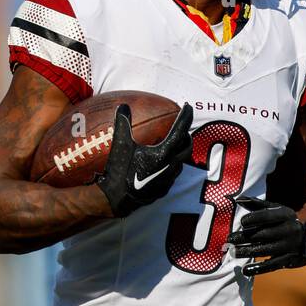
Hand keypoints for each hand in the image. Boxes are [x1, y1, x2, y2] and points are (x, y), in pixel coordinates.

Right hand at [94, 102, 193, 217]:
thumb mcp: (120, 145)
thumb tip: (122, 106)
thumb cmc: (119, 171)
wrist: (116, 199)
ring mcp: (169, 179)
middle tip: (182, 127)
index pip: (180, 130)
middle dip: (187, 135)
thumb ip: (123, 123)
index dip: (186, 117)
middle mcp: (171, 166)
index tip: (188, 107)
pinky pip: (174, 173)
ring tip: (175, 144)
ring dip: (181, 150)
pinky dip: (174, 163)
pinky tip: (164, 162)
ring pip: (182, 161)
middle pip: (187, 147)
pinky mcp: (164, 189)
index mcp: (163, 154)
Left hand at [230, 195, 305, 274]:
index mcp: (286, 215)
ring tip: (232, 252)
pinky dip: (258, 269)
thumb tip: (238, 199)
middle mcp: (288, 230)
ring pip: (265, 250)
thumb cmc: (286, 221)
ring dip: (247, 252)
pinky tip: (245, 270)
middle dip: (244, 237)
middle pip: (263, 234)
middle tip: (229, 239)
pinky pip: (272, 265)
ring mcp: (289, 246)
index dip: (255, 218)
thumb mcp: (277, 210)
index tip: (242, 222)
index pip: (268, 216)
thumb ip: (258, 205)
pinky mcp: (288, 260)